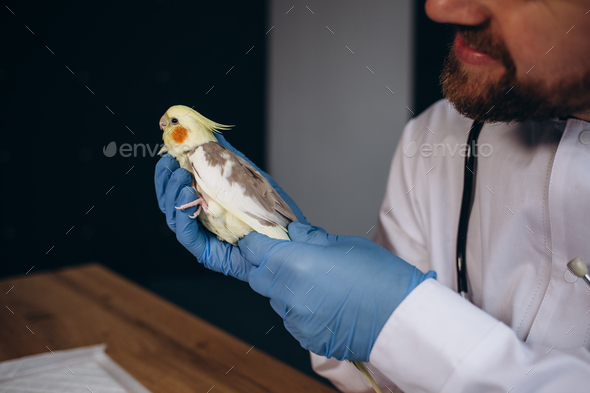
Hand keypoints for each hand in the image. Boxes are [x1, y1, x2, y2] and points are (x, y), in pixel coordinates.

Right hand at [154, 135, 307, 280]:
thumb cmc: (275, 215)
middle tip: (171, 165)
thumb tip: (215, 139)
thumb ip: (232, 162)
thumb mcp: (253, 181)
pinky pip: (187, 236)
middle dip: (167, 181)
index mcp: (209, 202)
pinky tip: (187, 199)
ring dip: (173, 195)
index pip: (181, 187)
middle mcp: (203, 220)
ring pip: (175, 217)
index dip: (170, 172)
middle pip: (172, 201)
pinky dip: (182, 217)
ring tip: (181, 178)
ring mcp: (204, 237)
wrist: (291, 241)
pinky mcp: (208, 253)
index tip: (168, 155)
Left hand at [238, 223, 435, 361]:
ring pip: (276, 300)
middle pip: (257, 277)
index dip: (254, 242)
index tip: (260, 239)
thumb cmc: (381, 277)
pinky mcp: (307, 338)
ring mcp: (296, 320)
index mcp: (295, 264)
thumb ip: (312, 239)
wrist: (403, 320)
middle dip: (267, 266)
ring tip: (318, 284)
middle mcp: (289, 294)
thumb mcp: (346, 245)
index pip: (253, 250)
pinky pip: (293, 320)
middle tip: (290, 259)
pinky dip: (301, 310)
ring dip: (286, 290)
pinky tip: (326, 304)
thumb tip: (293, 233)